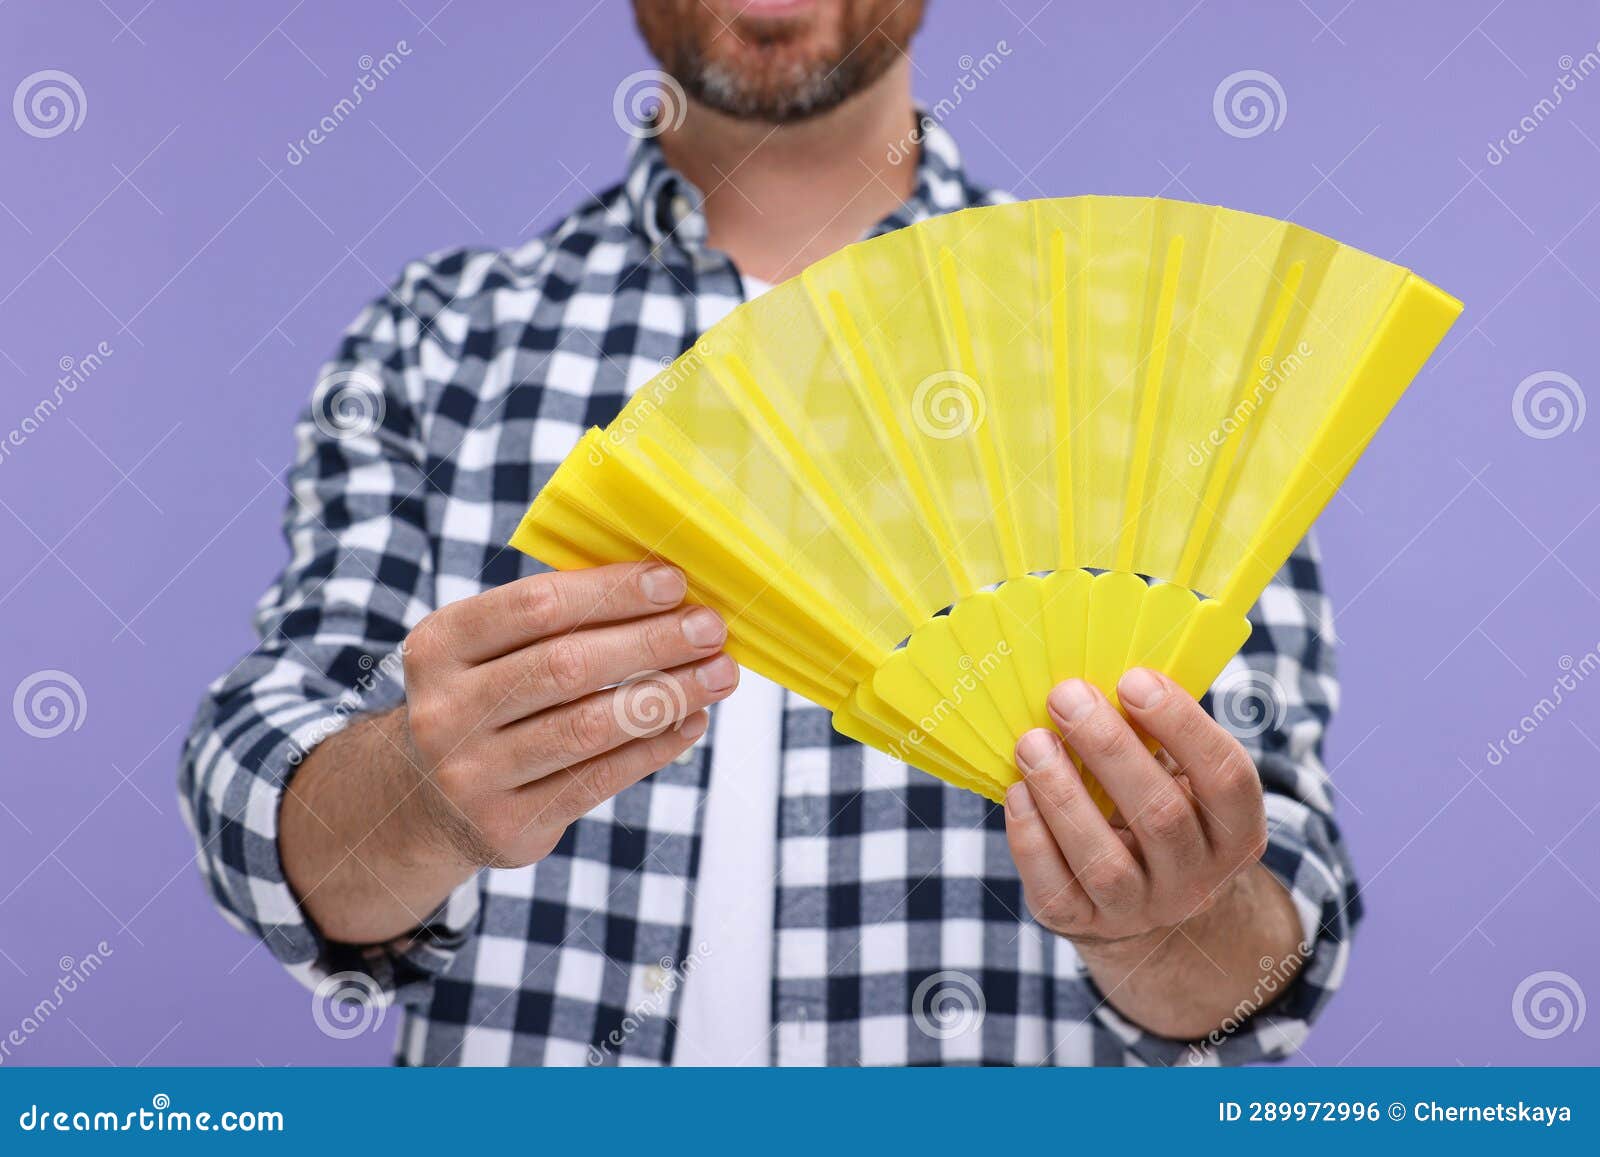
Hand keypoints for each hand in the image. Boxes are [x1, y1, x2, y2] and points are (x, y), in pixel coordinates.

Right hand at [400, 561, 736, 868]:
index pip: (536, 606)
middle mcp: (445, 711)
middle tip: (711, 629)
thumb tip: (665, 590)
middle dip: (651, 642)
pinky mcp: (507, 826)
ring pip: (588, 728)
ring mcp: (471, 775)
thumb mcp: (488, 651)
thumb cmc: (485, 700)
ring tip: (718, 675)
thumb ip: (557, 619)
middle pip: (567, 666)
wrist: (424, 801)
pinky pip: (597, 781)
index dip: (612, 591)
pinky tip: (691, 722)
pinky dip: (654, 748)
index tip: (675, 583)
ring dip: (666, 696)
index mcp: (439, 646)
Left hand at [1004, 668, 1269, 947]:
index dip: (1182, 725)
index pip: (1227, 777)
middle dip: (1108, 748)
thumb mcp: (1179, 775)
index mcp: (1235, 830)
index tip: (1133, 678)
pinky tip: (1018, 791)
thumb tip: (1100, 671)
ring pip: (1104, 862)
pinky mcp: (1084, 925)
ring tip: (1032, 741)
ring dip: (1063, 794)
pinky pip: (1056, 888)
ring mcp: (1142, 909)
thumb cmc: (1156, 806)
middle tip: (1066, 696)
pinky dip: (1032, 836)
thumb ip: (1156, 734)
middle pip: (1161, 816)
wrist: (1144, 901)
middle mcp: (1198, 879)